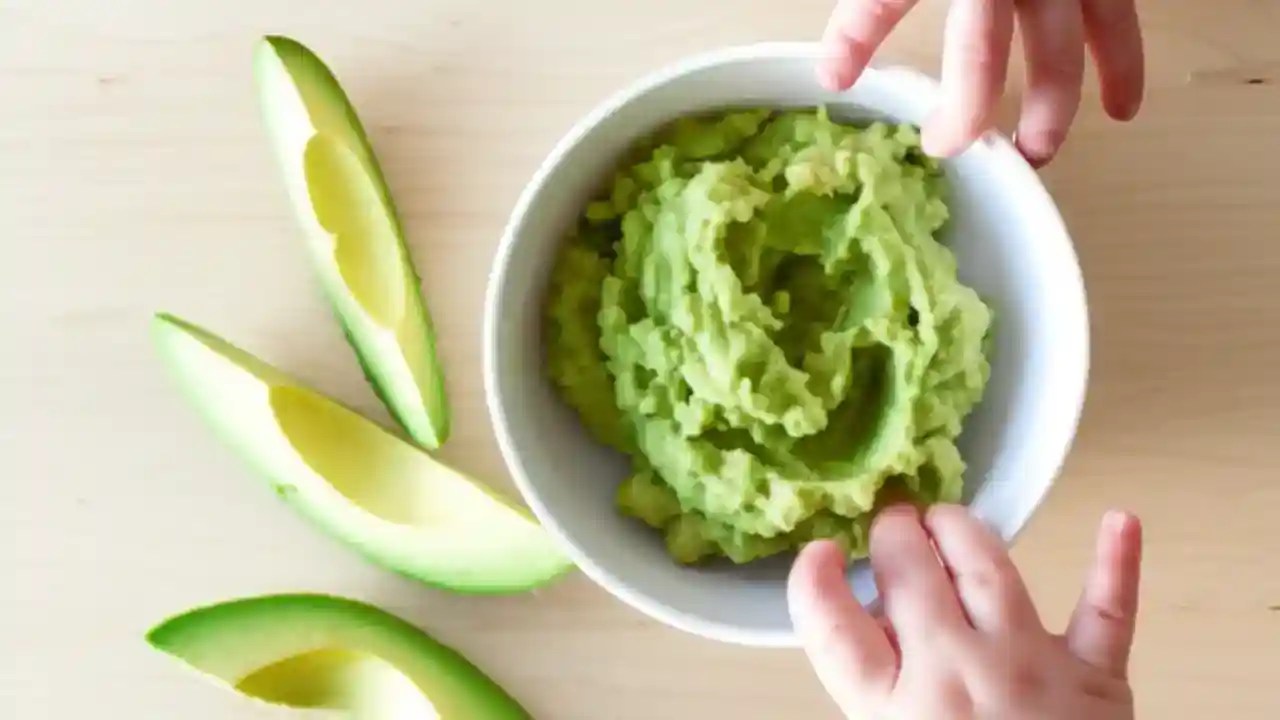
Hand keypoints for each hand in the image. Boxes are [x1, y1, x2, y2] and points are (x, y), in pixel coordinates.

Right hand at [788, 505, 1142, 718]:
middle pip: (908, 573)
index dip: (813, 578)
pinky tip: (1120, 521)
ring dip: (961, 530)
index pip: (832, 623)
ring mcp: (1028, 667)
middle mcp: (953, 673)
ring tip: (944, 519)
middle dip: (892, 534)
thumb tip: (871, 636)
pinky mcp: (1096, 680)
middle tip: (890, 526)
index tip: (814, 552)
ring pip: (988, 569)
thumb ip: (869, 694)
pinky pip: (1108, 613)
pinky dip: (1115, 565)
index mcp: (890, 709)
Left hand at [818, 0, 1144, 165]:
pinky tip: (1122, 109)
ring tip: (1032, 153)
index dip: (855, 39)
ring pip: (1056, 55)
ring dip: (1047, 113)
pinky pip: (1117, 20)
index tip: (834, 75)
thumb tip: (837, 16)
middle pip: (978, 54)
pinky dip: (1123, 67)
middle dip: (962, 111)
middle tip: (945, 146)